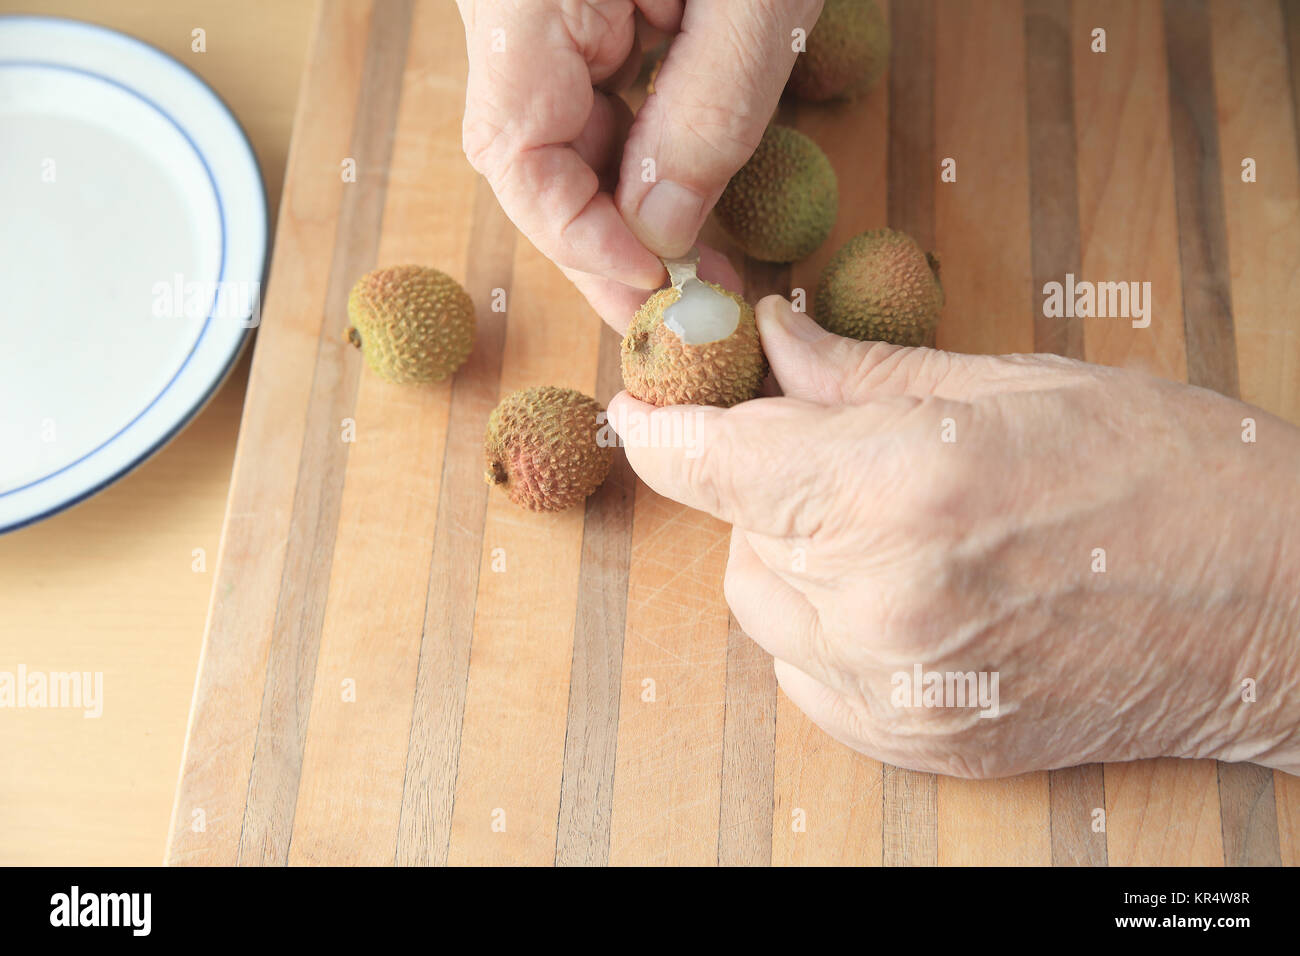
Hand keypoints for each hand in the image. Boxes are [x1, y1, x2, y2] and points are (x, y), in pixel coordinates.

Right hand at [456, 0, 822, 329]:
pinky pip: (586, 106)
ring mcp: (534, 14)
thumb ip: (706, 117)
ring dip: (626, 215)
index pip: (513, 150)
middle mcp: (509, 10)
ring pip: (558, 142)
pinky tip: (682, 208)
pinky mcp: (569, 11)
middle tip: (677, 314)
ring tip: (696, 276)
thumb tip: (660, 236)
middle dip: (606, 247)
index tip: (655, 281)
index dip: (579, 236)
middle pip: (530, 161)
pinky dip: (636, 164)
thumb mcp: (756, 3)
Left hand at [608, 297, 1299, 777]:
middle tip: (836, 458)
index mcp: (902, 485)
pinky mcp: (916, 740)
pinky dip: (824, 628)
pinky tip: (901, 594)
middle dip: (766, 486)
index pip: (721, 462)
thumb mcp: (1010, 386)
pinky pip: (806, 674)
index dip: (666, 428)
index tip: (639, 410)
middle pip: (739, 535)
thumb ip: (863, 374)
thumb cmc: (1164, 473)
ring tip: (887, 527)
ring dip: (792, 558)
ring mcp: (896, 683)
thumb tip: (775, 344)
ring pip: (764, 607)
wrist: (1272, 607)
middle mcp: (882, 596)